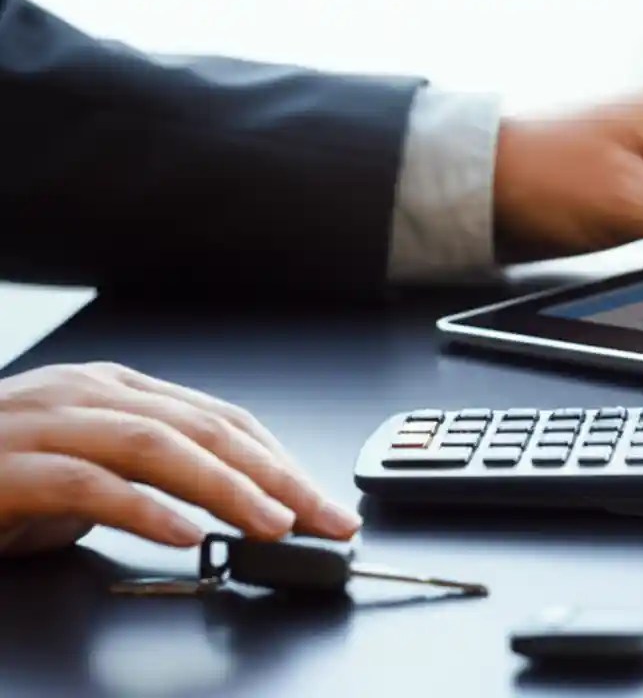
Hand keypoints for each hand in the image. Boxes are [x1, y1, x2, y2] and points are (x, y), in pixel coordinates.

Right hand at [0, 363, 360, 556]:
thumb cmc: (2, 478)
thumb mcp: (95, 474)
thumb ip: (159, 479)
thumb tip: (242, 507)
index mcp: (118, 390)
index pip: (223, 419)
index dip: (283, 461)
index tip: (328, 502)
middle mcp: (89, 394)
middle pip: (207, 429)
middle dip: (279, 476)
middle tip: (328, 518)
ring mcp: (47, 423)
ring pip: (158, 445)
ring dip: (227, 487)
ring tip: (274, 524)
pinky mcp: (9, 465)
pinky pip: (87, 483)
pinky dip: (143, 508)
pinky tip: (184, 534)